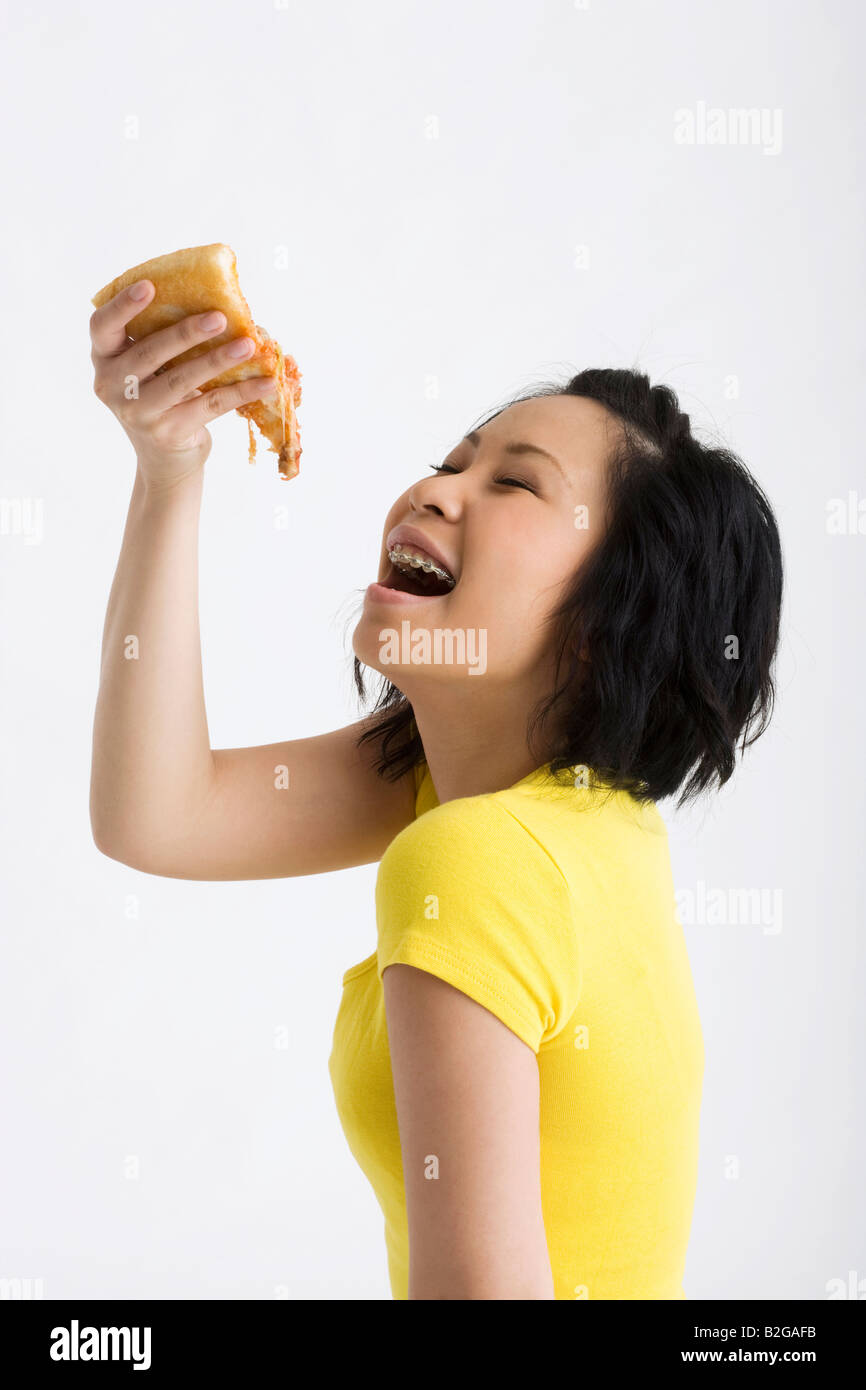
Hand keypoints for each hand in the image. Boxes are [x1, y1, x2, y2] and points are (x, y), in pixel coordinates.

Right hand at [89, 279, 277, 490]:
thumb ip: (164, 342)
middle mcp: (112, 386)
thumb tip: (219, 306)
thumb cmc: (162, 399)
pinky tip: (266, 383)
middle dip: (186, 333)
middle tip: (219, 317)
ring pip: (181, 380)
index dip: (122, 305)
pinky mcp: (167, 432)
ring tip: (248, 346)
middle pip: (148, 352)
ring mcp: (138, 412)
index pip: (102, 326)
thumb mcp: (151, 369)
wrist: (165, 461)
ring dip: (217, 360)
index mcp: (104, 359)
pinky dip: (240, 393)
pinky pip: (209, 406)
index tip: (149, 286)